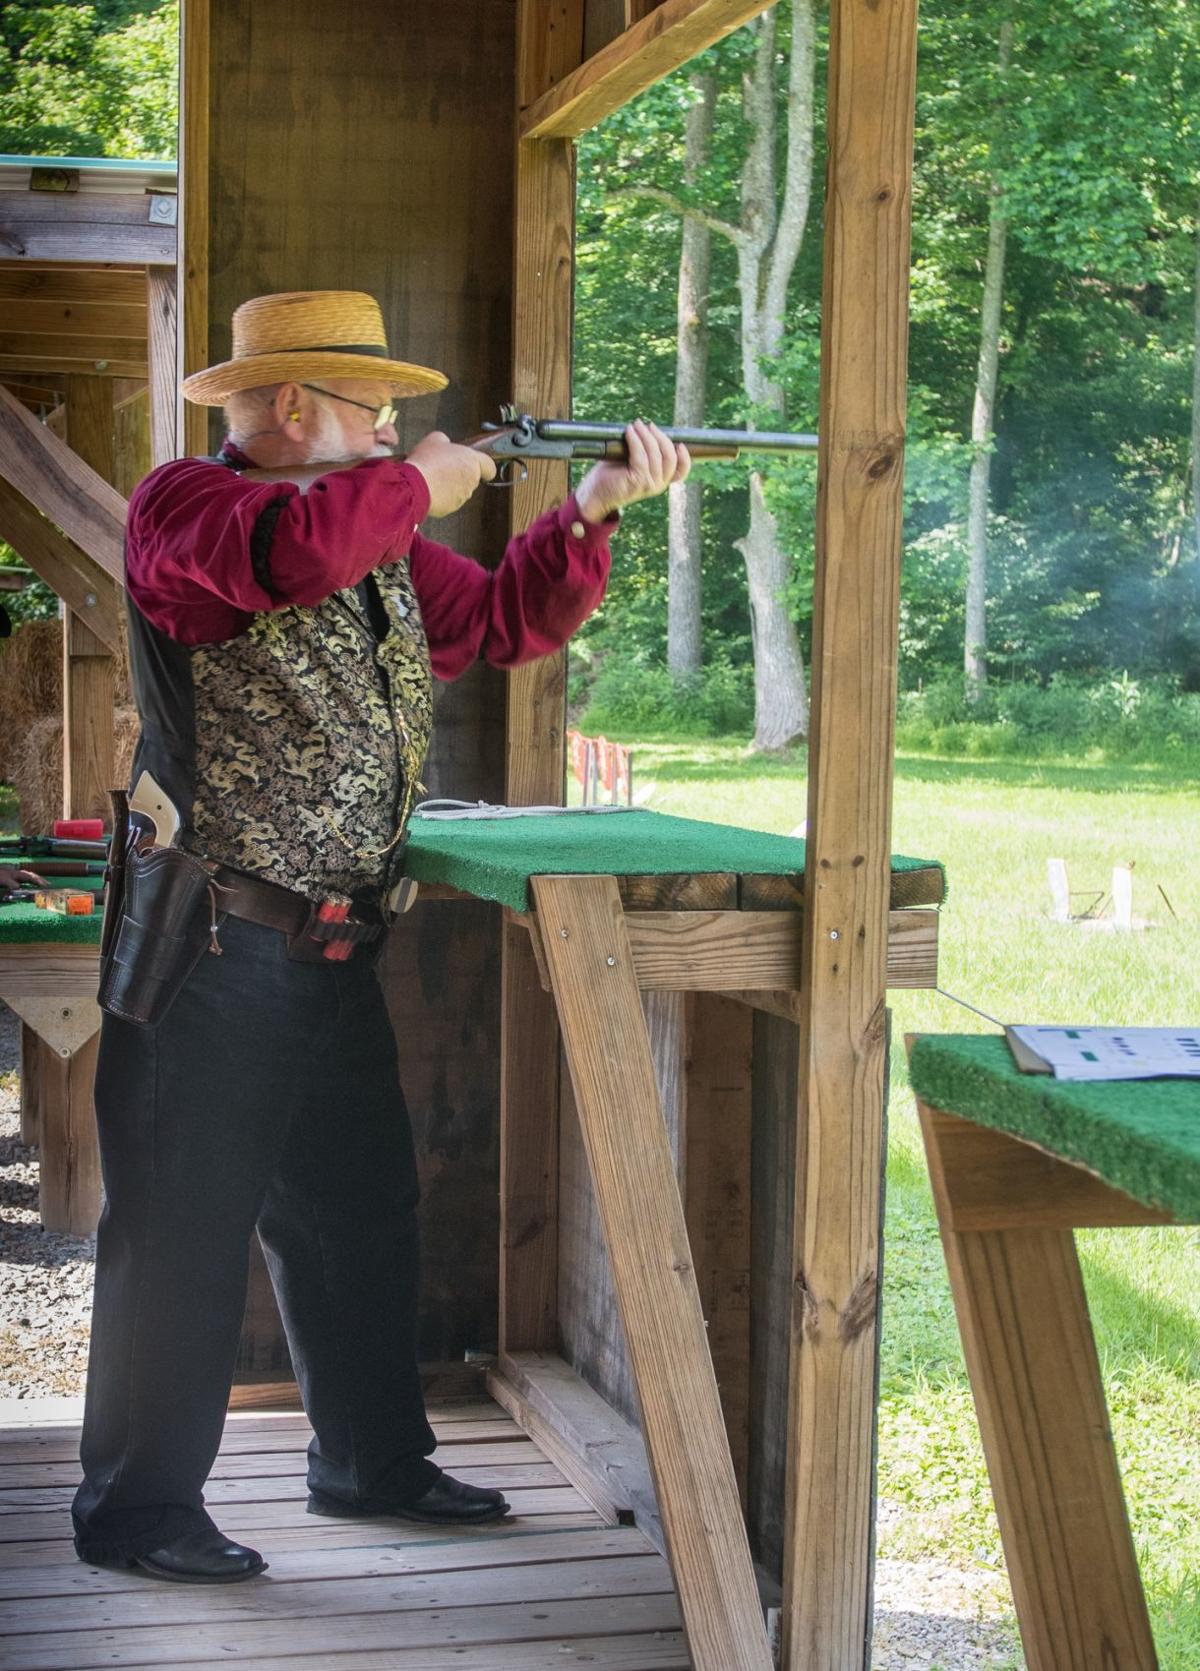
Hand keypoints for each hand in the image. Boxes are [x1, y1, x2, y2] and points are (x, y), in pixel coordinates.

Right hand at [405, 431, 497, 517]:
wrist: (415, 485)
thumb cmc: (427, 462)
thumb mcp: (434, 439)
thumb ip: (445, 441)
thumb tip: (445, 444)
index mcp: (472, 462)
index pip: (490, 467)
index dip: (485, 466)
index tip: (480, 467)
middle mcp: (471, 481)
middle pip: (471, 477)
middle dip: (459, 472)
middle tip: (443, 466)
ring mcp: (462, 496)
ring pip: (459, 489)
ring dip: (449, 484)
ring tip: (433, 476)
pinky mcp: (451, 508)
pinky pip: (448, 500)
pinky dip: (441, 495)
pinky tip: (428, 488)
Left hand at [574, 420, 690, 523]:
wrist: (595, 494)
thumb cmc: (613, 475)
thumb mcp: (634, 462)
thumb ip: (647, 451)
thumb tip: (650, 429)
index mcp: (661, 481)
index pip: (681, 470)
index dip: (684, 456)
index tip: (679, 443)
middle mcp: (659, 485)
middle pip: (670, 456)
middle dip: (660, 436)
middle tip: (647, 425)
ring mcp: (649, 484)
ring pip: (655, 453)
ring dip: (646, 435)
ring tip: (636, 425)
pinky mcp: (638, 480)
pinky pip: (641, 455)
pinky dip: (635, 440)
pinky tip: (629, 431)